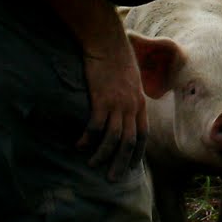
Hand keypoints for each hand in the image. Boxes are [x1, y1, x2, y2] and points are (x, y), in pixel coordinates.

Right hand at [76, 35, 147, 179]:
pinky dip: (87, 139)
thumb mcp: (131, 79)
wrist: (107, 42)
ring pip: (113, 138)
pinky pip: (94, 126)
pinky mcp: (101, 99)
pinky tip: (78, 145)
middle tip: (113, 179)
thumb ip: (130, 96)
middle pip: (129, 142)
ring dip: (102, 155)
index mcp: (140, 103)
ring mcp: (117, 104)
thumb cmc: (117, 57)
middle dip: (121, 163)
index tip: (131, 167)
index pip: (143, 134)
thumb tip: (124, 107)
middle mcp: (131, 106)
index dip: (137, 153)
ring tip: (92, 164)